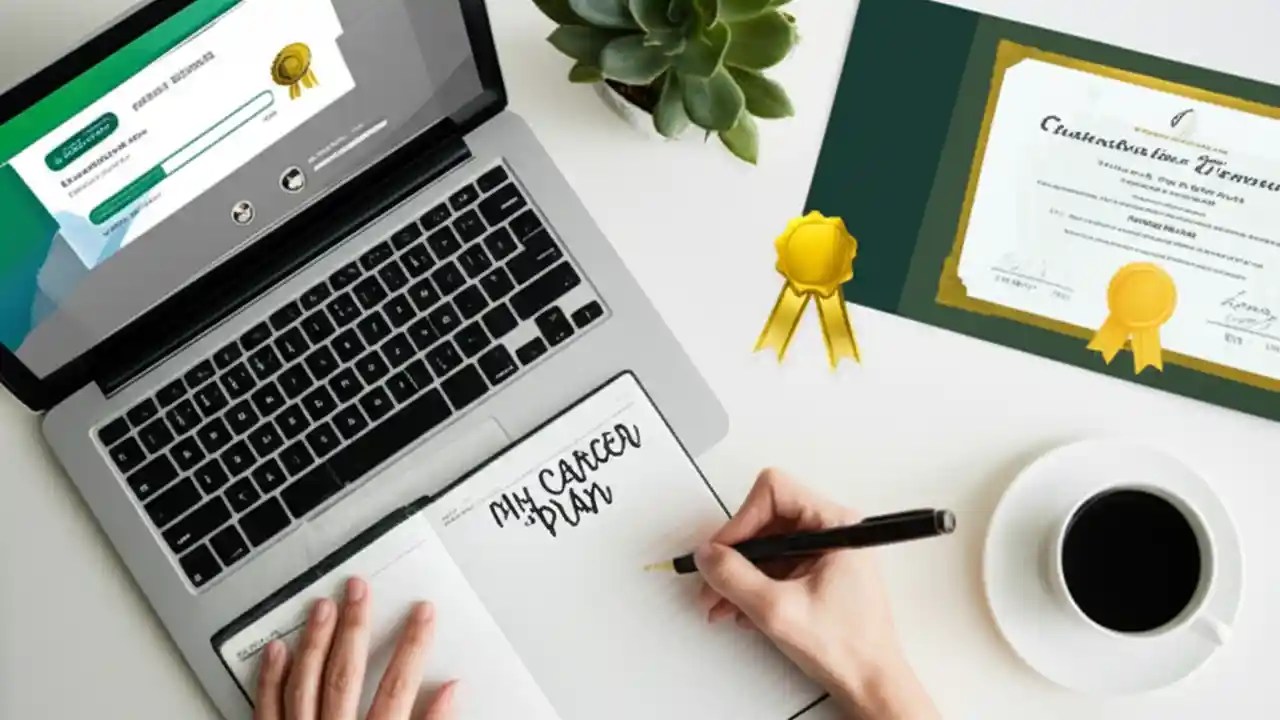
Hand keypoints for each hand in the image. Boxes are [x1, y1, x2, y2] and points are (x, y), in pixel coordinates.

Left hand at [254, 578, 456, 719]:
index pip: (397, 686)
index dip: (413, 646)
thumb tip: (452, 692)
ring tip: (322, 607)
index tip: (423, 613)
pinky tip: (276, 650)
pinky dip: (271, 679)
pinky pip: (267, 709)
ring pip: (305, 684)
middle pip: (345, 674)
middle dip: (354, 627)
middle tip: (359, 590)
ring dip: (314, 642)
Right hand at [695, 469, 937, 719]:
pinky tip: (742, 611)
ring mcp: (825, 552)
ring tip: (720, 605)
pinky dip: (753, 586)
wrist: (870, 684)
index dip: (741, 520)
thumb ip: (735, 578)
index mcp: (835, 526)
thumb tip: (707, 555)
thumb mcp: (778, 610)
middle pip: (766, 520)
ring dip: (738, 575)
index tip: (722, 552)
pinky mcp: (817, 573)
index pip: (775, 492)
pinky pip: (775, 566)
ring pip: (767, 546)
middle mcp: (832, 531)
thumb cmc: (847, 648)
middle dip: (734, 554)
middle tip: (712, 581)